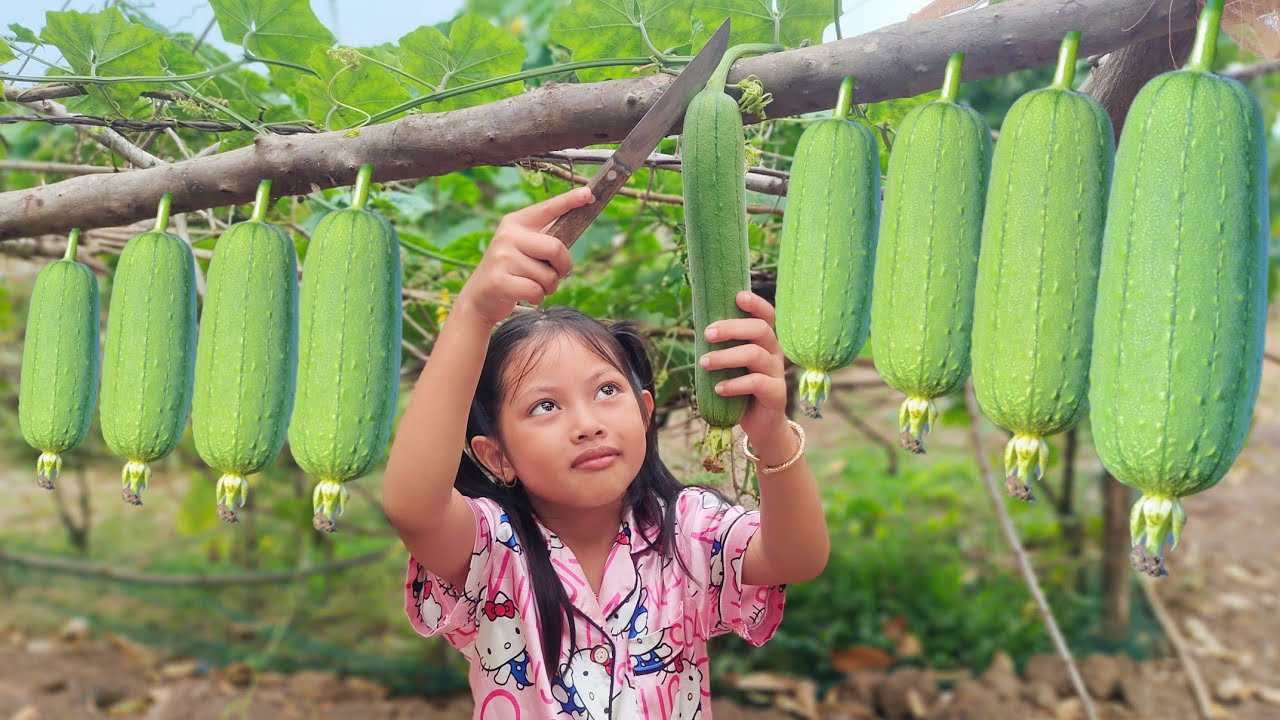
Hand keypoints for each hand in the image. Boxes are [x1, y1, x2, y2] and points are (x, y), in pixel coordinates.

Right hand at [454, 187, 594, 327]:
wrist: (480, 297)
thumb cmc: (512, 271)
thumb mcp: (524, 248)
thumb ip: (545, 238)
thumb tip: (576, 222)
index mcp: (515, 222)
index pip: (547, 208)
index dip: (569, 201)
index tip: (588, 193)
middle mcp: (507, 235)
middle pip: (556, 248)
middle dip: (563, 267)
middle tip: (556, 275)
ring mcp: (502, 257)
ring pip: (548, 275)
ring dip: (548, 287)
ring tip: (532, 285)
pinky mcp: (500, 281)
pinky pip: (537, 291)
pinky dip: (538, 298)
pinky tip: (524, 295)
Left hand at [699, 291, 793, 456]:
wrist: (760, 425)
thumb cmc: (741, 390)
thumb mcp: (731, 366)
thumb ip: (723, 349)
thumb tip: (699, 328)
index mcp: (764, 341)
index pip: (766, 315)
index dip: (755, 304)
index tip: (738, 296)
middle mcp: (774, 353)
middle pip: (759, 330)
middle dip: (732, 328)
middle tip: (707, 334)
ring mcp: (776, 373)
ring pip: (755, 355)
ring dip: (726, 357)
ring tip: (704, 363)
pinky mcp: (775, 393)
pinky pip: (756, 383)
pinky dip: (734, 384)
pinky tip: (718, 388)